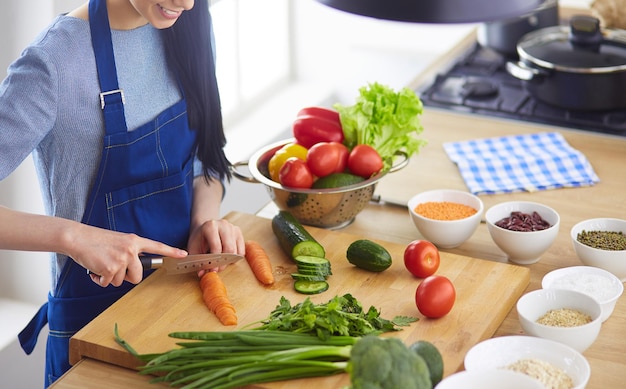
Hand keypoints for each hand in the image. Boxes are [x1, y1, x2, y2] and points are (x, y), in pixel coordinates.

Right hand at [69, 224, 186, 287]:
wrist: (78, 238)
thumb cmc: (96, 241)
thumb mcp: (119, 242)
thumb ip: (130, 252)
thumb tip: (135, 269)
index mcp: (134, 241)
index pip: (157, 246)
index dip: (171, 251)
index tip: (183, 254)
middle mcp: (130, 249)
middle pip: (138, 275)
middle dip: (126, 277)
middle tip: (114, 268)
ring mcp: (121, 259)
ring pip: (121, 281)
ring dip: (110, 277)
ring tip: (101, 264)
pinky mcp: (110, 268)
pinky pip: (108, 283)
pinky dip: (100, 280)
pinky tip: (95, 268)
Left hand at [186, 219, 244, 275]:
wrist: (205, 226)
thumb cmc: (199, 238)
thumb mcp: (194, 248)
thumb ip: (197, 260)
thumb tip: (202, 274)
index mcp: (210, 226)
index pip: (216, 246)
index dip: (215, 261)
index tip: (212, 270)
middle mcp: (223, 225)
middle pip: (229, 249)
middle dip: (223, 263)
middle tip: (217, 269)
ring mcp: (232, 228)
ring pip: (236, 251)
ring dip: (229, 261)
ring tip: (221, 264)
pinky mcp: (238, 232)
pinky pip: (241, 250)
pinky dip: (235, 257)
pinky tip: (227, 258)